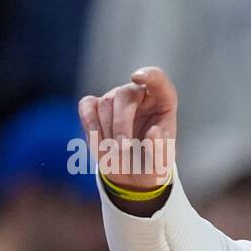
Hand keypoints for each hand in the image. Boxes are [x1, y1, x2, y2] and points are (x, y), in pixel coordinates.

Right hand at [77, 66, 177, 189]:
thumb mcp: (161, 164)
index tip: (137, 78)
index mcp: (163, 102)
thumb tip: (154, 132)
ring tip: (117, 155)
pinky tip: (100, 146)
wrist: (132, 174)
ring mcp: (115, 97)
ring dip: (108, 134)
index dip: (148, 76)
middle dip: (121, 123)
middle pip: (125, 94)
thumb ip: (160, 151)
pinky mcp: (94, 106)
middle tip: (122, 148)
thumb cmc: (152, 163)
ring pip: (105, 104)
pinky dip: (91, 129)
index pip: (158, 79)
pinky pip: (87, 108)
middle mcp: (139, 94)